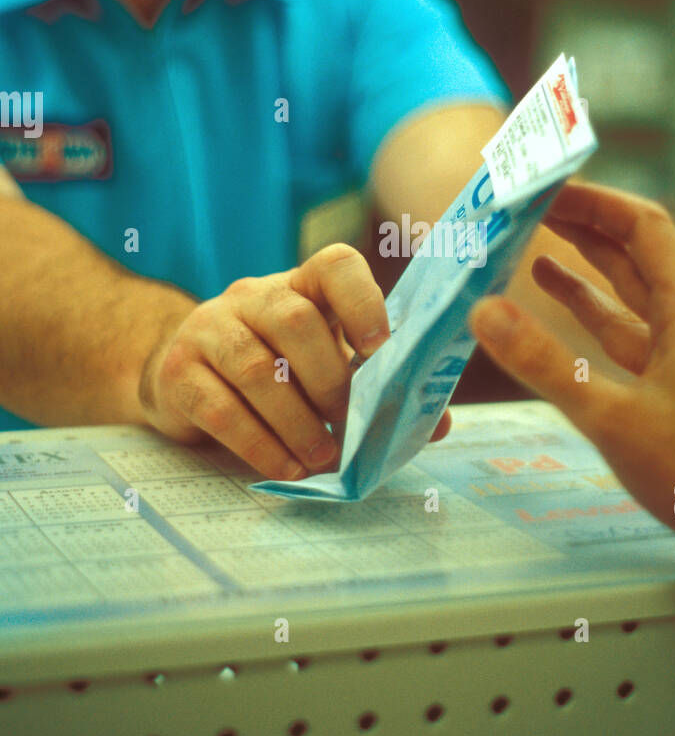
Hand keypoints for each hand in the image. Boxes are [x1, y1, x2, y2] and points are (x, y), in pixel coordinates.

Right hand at [139, 243, 449, 479]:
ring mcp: (209, 328)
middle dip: (330, 379)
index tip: (381, 347)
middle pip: (294, 320)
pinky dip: (258, 444)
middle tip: (352, 427)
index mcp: (300, 285)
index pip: (334, 266)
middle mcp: (252, 296)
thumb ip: (374, 386)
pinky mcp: (178, 372)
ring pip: (256, 367)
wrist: (183, 374)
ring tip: (324, 458)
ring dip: (297, 421)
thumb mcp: (323, 363)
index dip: (362, 301)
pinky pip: (220, 408)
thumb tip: (435, 423)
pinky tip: (286, 469)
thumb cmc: (274, 368)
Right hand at [468, 184, 674, 580]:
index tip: (543, 187)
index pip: (643, 226)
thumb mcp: (611, 419)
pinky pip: (630, 325)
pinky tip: (556, 297)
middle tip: (526, 205)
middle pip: (637, 248)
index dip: (594, 200)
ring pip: (633, 286)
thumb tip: (483, 310)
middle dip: (584, 221)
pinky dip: (593, 307)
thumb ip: (545, 364)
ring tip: (530, 237)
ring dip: (586, 260)